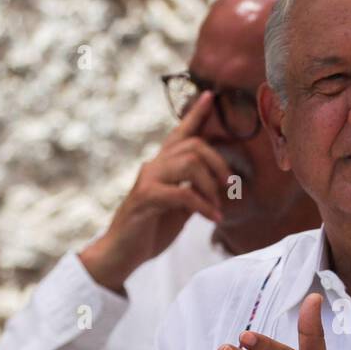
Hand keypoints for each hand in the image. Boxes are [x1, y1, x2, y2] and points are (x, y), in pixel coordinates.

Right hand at [80, 91, 231, 292]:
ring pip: (190, 163)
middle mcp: (153, 166)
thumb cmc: (150, 229)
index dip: (196, 114)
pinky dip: (204, 206)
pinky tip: (213, 218)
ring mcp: (148, 180)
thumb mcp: (178, 206)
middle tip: (228, 187)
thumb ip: (192, 188)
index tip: (211, 95)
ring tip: (216, 207)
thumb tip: (216, 181)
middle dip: (218, 164)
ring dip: (211, 186)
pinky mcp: (146, 198)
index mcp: (162, 166)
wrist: (122, 253)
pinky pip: (184, 193)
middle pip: (194, 145)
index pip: (180, 133)